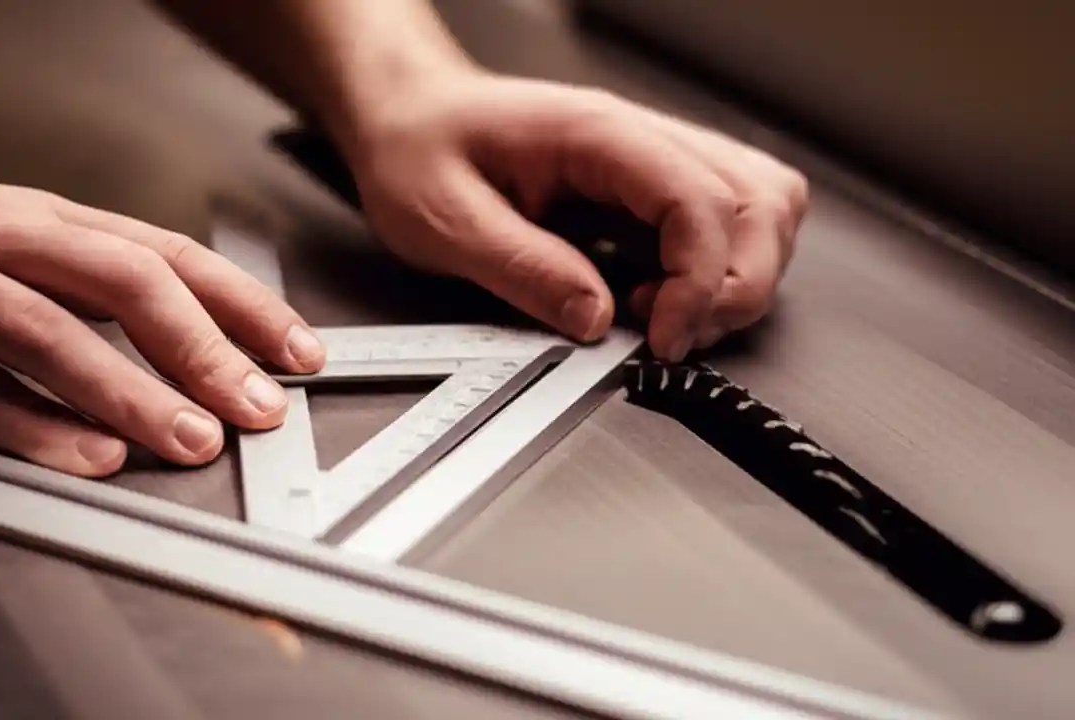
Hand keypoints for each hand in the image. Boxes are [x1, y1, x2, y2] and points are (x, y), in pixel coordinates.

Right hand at [0, 153, 324, 475]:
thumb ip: (74, 276)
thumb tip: (178, 327)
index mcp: (33, 217)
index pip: (162, 253)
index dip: (239, 301)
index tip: (296, 346)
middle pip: (122, 282)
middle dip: (205, 346)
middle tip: (259, 402)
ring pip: (49, 336)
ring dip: (131, 393)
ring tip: (191, 438)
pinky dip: (30, 427)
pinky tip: (84, 457)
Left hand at [343, 72, 807, 359]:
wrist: (407, 114)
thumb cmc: (419, 148)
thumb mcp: (444, 218)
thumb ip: (522, 268)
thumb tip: (594, 319)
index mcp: (595, 135)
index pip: (697, 199)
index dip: (699, 281)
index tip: (661, 339)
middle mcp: (640, 137)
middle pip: (757, 203)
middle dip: (735, 288)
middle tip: (672, 339)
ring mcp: (654, 157)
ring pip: (762, 205)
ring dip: (740, 276)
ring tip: (669, 318)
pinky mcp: (652, 184)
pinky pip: (730, 215)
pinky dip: (721, 266)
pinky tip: (664, 295)